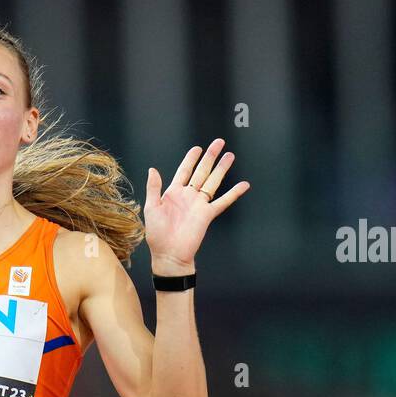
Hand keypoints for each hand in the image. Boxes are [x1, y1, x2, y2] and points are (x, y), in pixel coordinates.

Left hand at [144, 138, 248, 272]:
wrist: (169, 254)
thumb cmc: (157, 234)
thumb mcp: (152, 208)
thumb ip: (153, 188)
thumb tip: (153, 169)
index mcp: (173, 193)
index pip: (184, 171)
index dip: (190, 159)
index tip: (197, 148)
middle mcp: (188, 196)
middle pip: (202, 172)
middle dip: (210, 157)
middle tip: (219, 142)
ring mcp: (199, 204)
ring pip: (213, 182)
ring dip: (222, 169)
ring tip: (230, 156)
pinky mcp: (207, 215)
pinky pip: (223, 201)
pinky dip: (233, 193)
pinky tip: (243, 185)